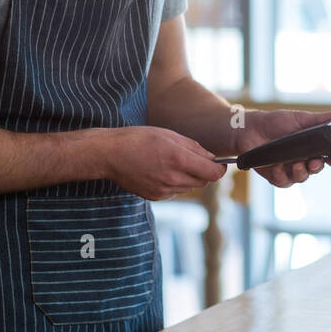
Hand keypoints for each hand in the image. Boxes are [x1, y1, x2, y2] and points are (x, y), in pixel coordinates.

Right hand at [107, 125, 227, 200]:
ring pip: (190, 187)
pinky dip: (175, 183)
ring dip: (189, 177)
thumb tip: (212, 158)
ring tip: (173, 162)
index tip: (219, 163)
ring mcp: (164, 190)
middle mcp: (173, 178)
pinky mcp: (155, 197)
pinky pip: (175, 191)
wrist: (110, 154)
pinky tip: (161, 171)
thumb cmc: (139, 139)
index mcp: (179, 160)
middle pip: (203, 182)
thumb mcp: (169, 135)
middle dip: (204, 172)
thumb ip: (194, 148)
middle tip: (196, 160)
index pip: (213, 174)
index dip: (220, 168)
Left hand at [233, 107, 330, 188]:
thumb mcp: (300, 118)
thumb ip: (320, 120)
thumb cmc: (276, 122)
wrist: (251, 128)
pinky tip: (278, 166)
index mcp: (312, 147)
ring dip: (301, 172)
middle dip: (317, 167)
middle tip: (314, 162)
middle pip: (316, 169)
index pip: (329, 158)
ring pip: (302, 178)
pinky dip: (282, 175)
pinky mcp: (276, 175)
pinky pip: (284, 182)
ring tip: (297, 164)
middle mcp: (303, 160)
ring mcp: (289, 169)